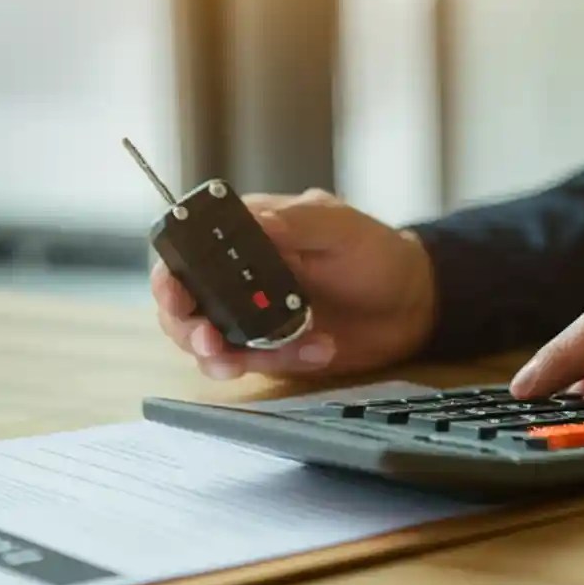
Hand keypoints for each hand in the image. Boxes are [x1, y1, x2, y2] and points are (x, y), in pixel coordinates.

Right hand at [151, 188, 436, 380]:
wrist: (414, 304)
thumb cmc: (377, 253)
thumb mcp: (341, 228)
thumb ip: (297, 223)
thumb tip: (258, 219)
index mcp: (249, 233)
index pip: (188, 251)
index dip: (170, 274)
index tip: (173, 295)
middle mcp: (240, 276)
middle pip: (185, 305)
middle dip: (187, 327)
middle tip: (209, 340)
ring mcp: (253, 316)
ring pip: (210, 343)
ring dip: (223, 355)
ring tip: (242, 361)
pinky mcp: (272, 350)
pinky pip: (254, 365)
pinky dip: (279, 363)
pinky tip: (319, 348)